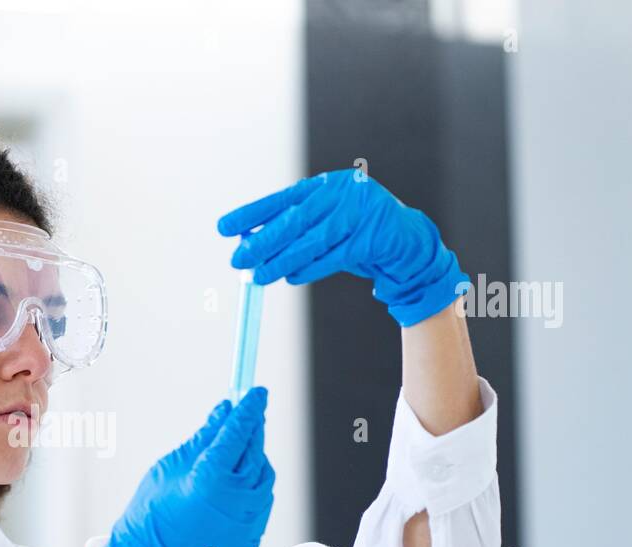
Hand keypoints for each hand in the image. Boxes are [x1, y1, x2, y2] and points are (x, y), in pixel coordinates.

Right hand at [83, 388, 274, 546]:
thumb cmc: (152, 510)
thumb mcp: (172, 465)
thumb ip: (204, 438)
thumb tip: (224, 410)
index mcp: (212, 477)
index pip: (239, 431)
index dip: (249, 408)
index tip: (257, 392)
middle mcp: (236, 499)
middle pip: (255, 451)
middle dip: (252, 431)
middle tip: (247, 417)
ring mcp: (247, 521)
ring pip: (263, 477)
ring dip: (254, 461)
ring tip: (234, 458)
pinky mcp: (251, 537)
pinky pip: (260, 503)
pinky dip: (251, 490)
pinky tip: (231, 489)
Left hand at [218, 169, 468, 326]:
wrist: (406, 244)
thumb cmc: (357, 234)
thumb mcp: (325, 225)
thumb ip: (295, 229)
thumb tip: (252, 244)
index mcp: (327, 185)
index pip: (282, 199)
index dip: (252, 214)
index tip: (225, 228)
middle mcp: (343, 193)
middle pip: (294, 220)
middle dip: (263, 242)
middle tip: (238, 259)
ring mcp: (360, 214)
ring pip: (312, 241)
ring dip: (282, 261)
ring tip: (258, 276)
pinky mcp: (372, 237)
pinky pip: (333, 257)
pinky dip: (310, 269)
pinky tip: (290, 277)